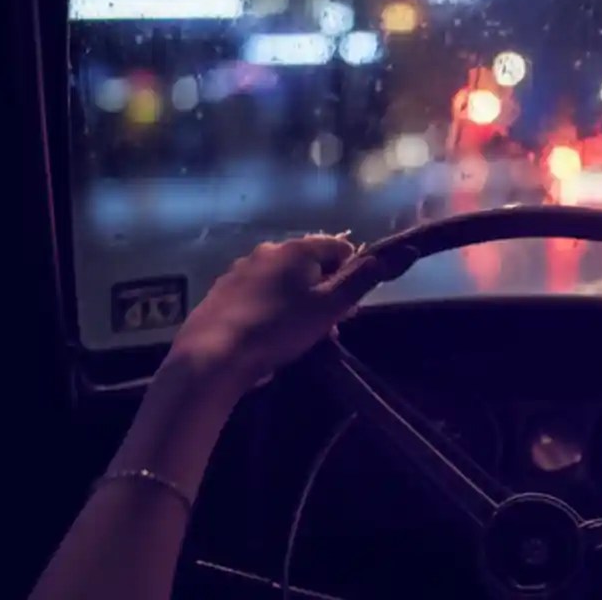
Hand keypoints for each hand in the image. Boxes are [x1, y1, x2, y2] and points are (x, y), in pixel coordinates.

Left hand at [163, 234, 362, 395]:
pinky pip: (260, 294)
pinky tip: (269, 336)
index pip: (339, 246)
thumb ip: (360, 281)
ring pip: (284, 281)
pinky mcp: (223, 291)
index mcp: (296, 249)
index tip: (348, 305)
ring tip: (300, 337)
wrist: (213, 354)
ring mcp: (241, 269)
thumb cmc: (279, 328)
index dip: (351, 274)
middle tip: (328, 326)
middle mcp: (268, 250)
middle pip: (310, 265)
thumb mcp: (329, 307)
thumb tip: (388, 256)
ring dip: (299, 302)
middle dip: (324, 292)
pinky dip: (272, 308)